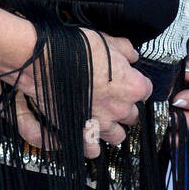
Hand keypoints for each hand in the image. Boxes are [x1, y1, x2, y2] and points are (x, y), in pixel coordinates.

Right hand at [0, 0, 150, 148]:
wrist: (43, 61)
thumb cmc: (73, 48)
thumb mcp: (105, 40)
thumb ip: (125, 49)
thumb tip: (133, 55)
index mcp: (131, 86)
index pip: (145, 91)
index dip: (134, 84)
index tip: (125, 79)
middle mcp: (120, 109)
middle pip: (132, 116)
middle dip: (123, 107)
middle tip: (111, 97)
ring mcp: (101, 123)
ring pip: (118, 136)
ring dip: (111, 127)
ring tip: (100, 116)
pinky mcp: (81, 132)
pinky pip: (93, 149)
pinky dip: (91, 144)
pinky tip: (87, 132)